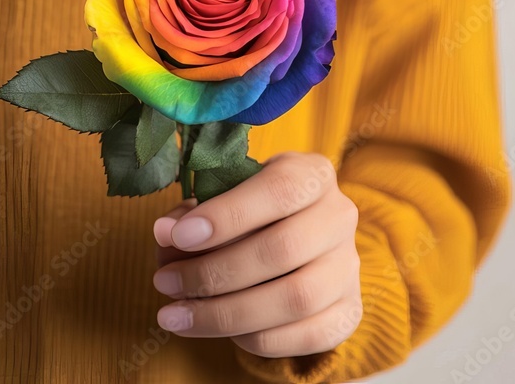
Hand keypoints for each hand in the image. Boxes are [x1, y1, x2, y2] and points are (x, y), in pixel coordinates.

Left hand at [151, 152, 361, 357]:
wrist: (298, 244)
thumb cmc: (251, 215)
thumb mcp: (224, 199)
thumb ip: (194, 215)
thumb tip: (165, 233)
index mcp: (313, 175)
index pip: (280, 190)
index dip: (228, 215)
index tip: (178, 236)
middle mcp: (340, 218)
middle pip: (285, 249)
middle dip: (214, 272)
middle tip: (165, 282)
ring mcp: (349, 267)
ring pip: (297, 298)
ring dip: (227, 313)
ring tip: (176, 315)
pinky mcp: (350, 311)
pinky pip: (307, 335)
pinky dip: (256, 339)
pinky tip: (219, 331)